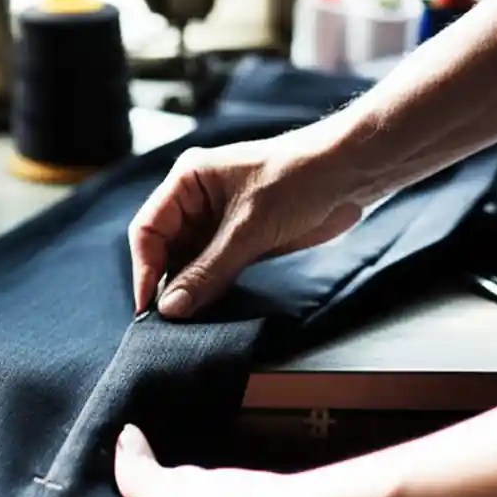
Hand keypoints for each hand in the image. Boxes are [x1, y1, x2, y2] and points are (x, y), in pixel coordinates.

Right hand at [129, 128, 364, 318]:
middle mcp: (196, 201)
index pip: (148, 229)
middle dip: (165, 283)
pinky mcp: (240, 239)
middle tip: (167, 322)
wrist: (351, 173)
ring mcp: (218, 221)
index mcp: (188, 181)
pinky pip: (213, 269)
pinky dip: (209, 289)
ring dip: (188, 289)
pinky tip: (207, 309)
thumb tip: (170, 308)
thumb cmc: (299, 180)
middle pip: (164, 249)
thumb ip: (208, 271)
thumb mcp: (249, 229)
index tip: (148, 307)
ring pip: (188, 262)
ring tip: (186, 321)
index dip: (145, 269)